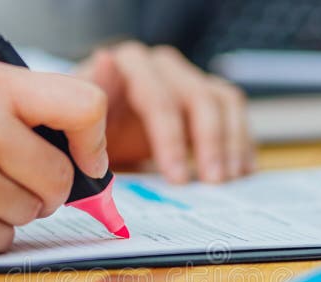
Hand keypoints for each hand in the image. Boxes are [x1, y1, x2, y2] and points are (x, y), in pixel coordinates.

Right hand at [0, 62, 108, 258]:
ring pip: (33, 213)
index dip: (93, 142)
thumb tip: (87, 153)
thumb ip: (25, 110)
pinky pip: (4, 241)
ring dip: (7, 211)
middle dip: (41, 188)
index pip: (85, 106)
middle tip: (1, 180)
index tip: (86, 161)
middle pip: (60, 178)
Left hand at [76, 42, 255, 183]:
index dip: (170, 141)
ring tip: (228, 180)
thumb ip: (90, 100)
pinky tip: (241, 170)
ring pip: (223, 101)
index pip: (158, 99)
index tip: (178, 180)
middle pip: (198, 98)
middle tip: (213, 182)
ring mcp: (186, 77)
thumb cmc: (84, 130)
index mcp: (128, 66)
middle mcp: (161, 65)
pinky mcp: (205, 93)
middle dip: (209, 144)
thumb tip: (105, 59)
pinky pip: (233, 110)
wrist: (92, 130)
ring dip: (230, 143)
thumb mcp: (79, 124)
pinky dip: (240, 140)